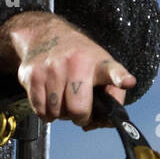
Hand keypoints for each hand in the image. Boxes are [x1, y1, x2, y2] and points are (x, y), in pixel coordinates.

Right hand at [0, 10, 133, 124]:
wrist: (46, 35)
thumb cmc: (80, 58)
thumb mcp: (102, 68)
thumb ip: (112, 96)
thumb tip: (104, 122)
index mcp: (98, 63)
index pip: (112, 71)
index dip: (120, 78)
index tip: (127, 82)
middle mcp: (75, 63)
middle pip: (77, 108)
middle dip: (79, 117)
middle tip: (79, 111)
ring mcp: (51, 68)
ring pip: (56, 112)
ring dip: (60, 114)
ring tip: (63, 101)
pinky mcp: (32, 74)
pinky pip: (39, 109)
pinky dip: (45, 112)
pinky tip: (50, 101)